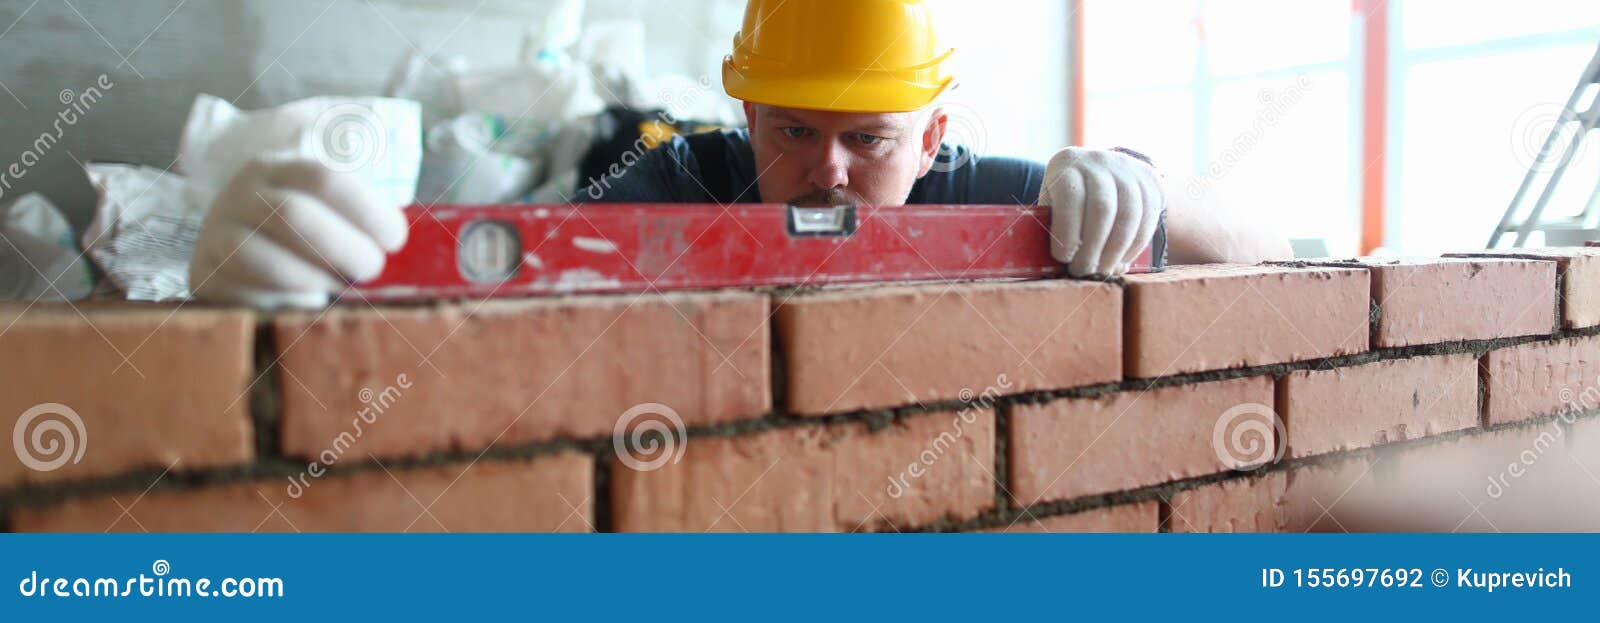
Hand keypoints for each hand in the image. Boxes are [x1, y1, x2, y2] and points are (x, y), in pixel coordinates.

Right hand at [188, 158, 407, 308]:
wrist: (230, 261)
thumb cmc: (297, 239)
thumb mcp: (323, 215)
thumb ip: (358, 223)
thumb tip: (415, 253)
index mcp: (278, 169)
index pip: (325, 179)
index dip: (367, 210)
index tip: (395, 240)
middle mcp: (242, 194)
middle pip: (295, 214)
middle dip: (346, 247)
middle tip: (373, 269)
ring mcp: (217, 233)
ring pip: (270, 257)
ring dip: (319, 277)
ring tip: (343, 287)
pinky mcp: (206, 275)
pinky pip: (250, 293)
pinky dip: (290, 298)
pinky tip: (311, 300)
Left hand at [1041, 147, 1164, 276]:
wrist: (1103, 171)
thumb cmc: (1068, 198)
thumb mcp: (1053, 203)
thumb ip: (1053, 226)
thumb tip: (1057, 265)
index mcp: (1068, 163)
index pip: (1070, 197)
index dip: (1068, 231)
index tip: (1063, 258)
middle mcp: (1099, 161)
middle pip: (1103, 208)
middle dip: (1093, 247)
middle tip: (1084, 272)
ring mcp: (1129, 169)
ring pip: (1129, 214)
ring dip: (1116, 251)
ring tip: (1103, 272)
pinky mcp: (1151, 182)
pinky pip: (1148, 218)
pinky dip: (1136, 246)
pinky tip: (1122, 261)